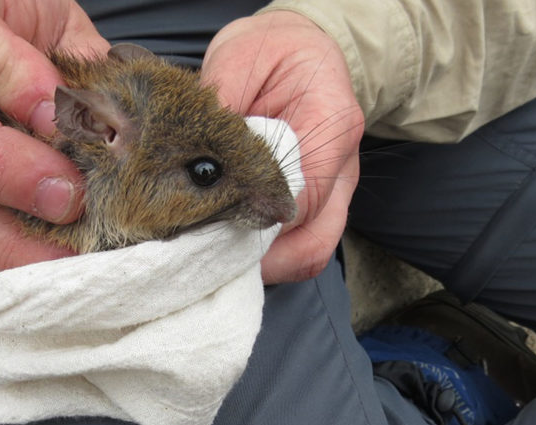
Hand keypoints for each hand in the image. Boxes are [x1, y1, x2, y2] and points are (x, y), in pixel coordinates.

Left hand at [202, 11, 363, 283]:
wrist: (298, 49)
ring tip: (212, 258)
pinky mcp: (319, 203)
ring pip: (310, 253)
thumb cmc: (270, 51)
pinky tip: (227, 249)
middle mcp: (343, 168)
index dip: (255, 223)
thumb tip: (192, 162)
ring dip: (264, 265)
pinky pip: (300, 247)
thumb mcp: (239, 59)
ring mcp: (335, 191)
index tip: (209, 229)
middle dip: (259, 260)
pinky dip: (266, 257)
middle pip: (314, 242)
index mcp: (331, 125)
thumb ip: (222, 109)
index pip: (301, 195)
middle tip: (205, 256)